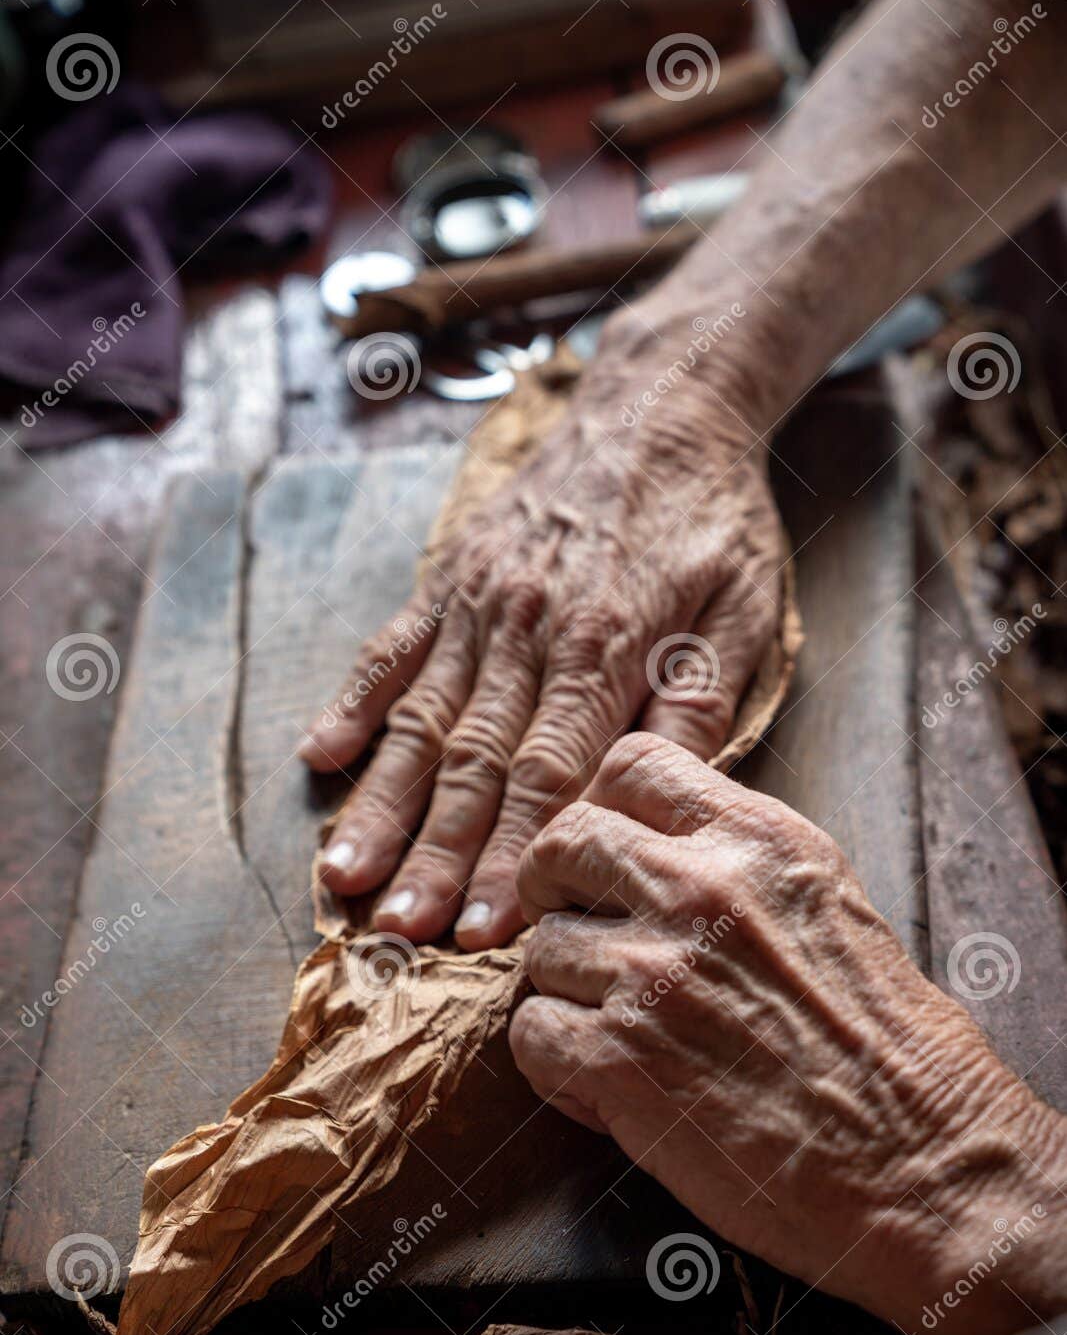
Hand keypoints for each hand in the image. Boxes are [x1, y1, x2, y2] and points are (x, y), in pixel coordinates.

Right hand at [301, 316, 785, 950]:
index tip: (484, 929)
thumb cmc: (711, 518)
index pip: (552, 774)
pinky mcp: (451, 578)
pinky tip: (320, 758)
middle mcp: (528, 629)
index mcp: (605, 645)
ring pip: (421, 718)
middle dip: (435, 854)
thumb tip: (658, 795)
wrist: (660, 403)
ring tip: (341, 875)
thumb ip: (695, 701)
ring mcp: (479, 603)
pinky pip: (392, 647)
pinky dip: (353, 702)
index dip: (512, 854)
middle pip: (473, 762)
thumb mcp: (742, 608)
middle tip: (399, 931)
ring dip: (382, 804)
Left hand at [509, 734, 1064, 1334]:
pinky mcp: (616, 1058)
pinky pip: (531, 1033)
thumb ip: (741, 865)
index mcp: (760, 842)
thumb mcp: (829, 906)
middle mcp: (699, 890)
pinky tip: (612, 1085)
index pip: (633, 764)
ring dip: (565, 989)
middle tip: (574, 927)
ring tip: (623, 1030)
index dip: (599, 808)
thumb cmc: (890, 1051)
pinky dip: (558, 1064)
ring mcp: (651, 973)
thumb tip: (654, 846)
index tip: (603, 852)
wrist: (918, 1166)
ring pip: (540, 947)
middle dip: (554, 886)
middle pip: (563, 843)